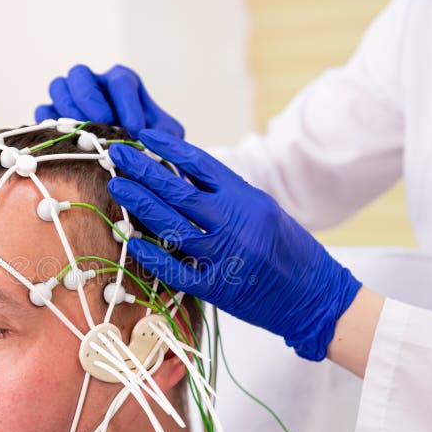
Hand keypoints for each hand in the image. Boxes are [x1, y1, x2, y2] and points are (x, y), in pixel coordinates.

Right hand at [35, 64, 183, 137]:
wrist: (131, 161)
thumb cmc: (149, 142)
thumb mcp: (166, 135)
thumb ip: (164, 133)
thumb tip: (151, 139)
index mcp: (122, 83)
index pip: (121, 81)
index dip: (127, 103)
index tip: (135, 128)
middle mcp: (94, 85)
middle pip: (80, 74)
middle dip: (90, 98)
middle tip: (103, 121)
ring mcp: (71, 99)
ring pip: (58, 87)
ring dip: (68, 108)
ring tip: (82, 131)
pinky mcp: (54, 118)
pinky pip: (43, 111)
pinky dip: (50, 122)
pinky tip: (65, 140)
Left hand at [107, 130, 361, 360]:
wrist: (315, 296)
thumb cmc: (289, 249)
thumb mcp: (263, 209)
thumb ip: (226, 194)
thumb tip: (182, 173)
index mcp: (247, 198)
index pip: (200, 164)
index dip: (168, 148)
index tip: (144, 136)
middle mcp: (234, 223)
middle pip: (177, 190)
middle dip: (142, 170)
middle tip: (116, 155)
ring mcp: (224, 256)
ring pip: (171, 225)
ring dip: (140, 204)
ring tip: (118, 186)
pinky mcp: (216, 287)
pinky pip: (175, 269)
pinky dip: (152, 254)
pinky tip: (131, 239)